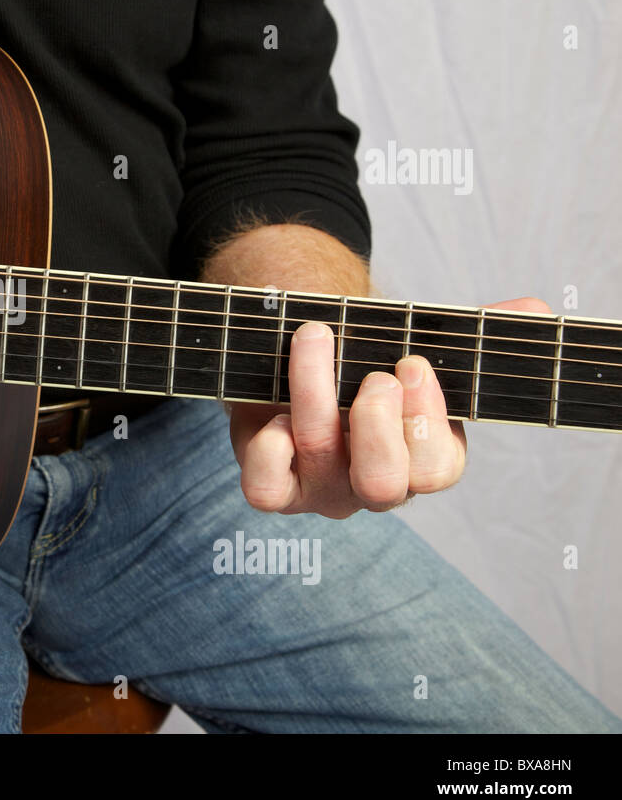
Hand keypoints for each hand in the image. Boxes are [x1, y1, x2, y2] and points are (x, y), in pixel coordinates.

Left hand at [226, 296, 550, 518]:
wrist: (294, 364)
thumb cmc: (363, 362)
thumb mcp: (415, 343)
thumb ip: (472, 334)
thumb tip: (536, 309)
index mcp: (423, 462)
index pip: (438, 469)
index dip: (425, 419)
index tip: (411, 364)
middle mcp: (375, 487)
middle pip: (384, 484)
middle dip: (377, 422)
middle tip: (373, 373)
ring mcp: (321, 491)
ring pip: (321, 460)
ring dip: (315, 389)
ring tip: (314, 336)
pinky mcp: (273, 487)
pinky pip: (264, 488)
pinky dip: (269, 446)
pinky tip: (275, 410)